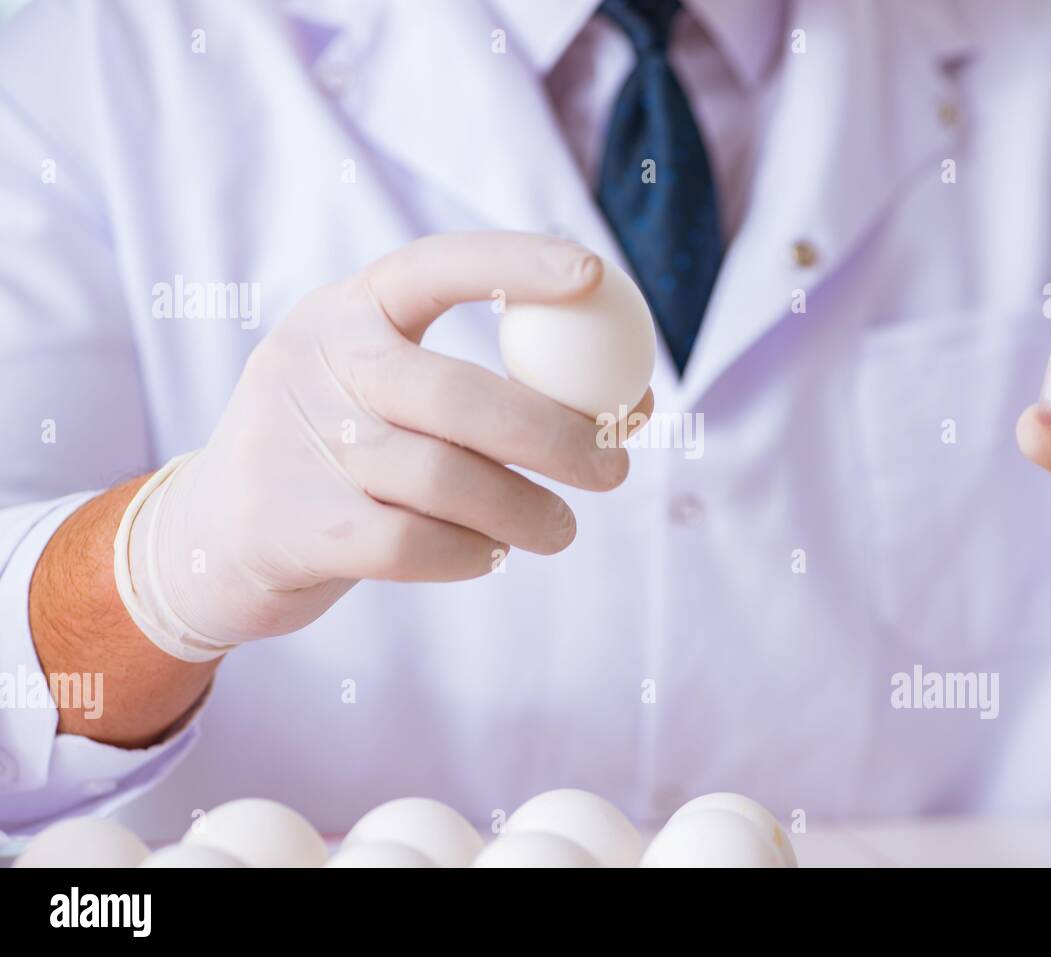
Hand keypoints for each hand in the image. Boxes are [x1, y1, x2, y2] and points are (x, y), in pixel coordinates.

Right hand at [117, 232, 651, 659]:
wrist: (211, 536)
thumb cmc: (340, 458)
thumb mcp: (396, 401)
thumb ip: (502, 394)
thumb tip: (637, 404)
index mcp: (346, 313)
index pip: (436, 264)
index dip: (518, 264)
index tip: (596, 279)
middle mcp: (316, 363)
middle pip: (462, 396)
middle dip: (559, 437)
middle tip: (613, 470)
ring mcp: (297, 444)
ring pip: (447, 480)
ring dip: (527, 511)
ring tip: (560, 530)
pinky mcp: (295, 526)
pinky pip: (415, 543)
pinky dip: (471, 555)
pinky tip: (490, 555)